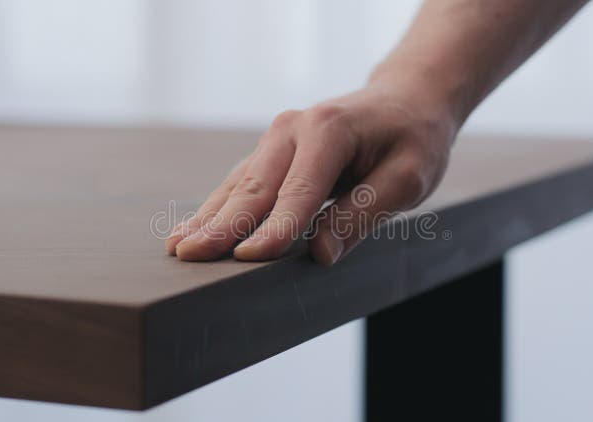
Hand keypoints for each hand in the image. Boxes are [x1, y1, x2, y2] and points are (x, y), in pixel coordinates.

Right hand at [166, 78, 458, 264]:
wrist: (406, 100)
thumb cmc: (414, 139)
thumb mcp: (408, 177)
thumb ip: (364, 213)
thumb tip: (321, 253)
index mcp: (328, 131)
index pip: (298, 191)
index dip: (275, 229)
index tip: (247, 259)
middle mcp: (293, 128)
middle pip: (254, 187)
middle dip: (222, 225)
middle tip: (189, 256)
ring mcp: (279, 138)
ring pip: (239, 185)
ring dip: (209, 218)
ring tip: (179, 248)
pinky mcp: (274, 152)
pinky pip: (241, 183)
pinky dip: (217, 208)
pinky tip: (194, 228)